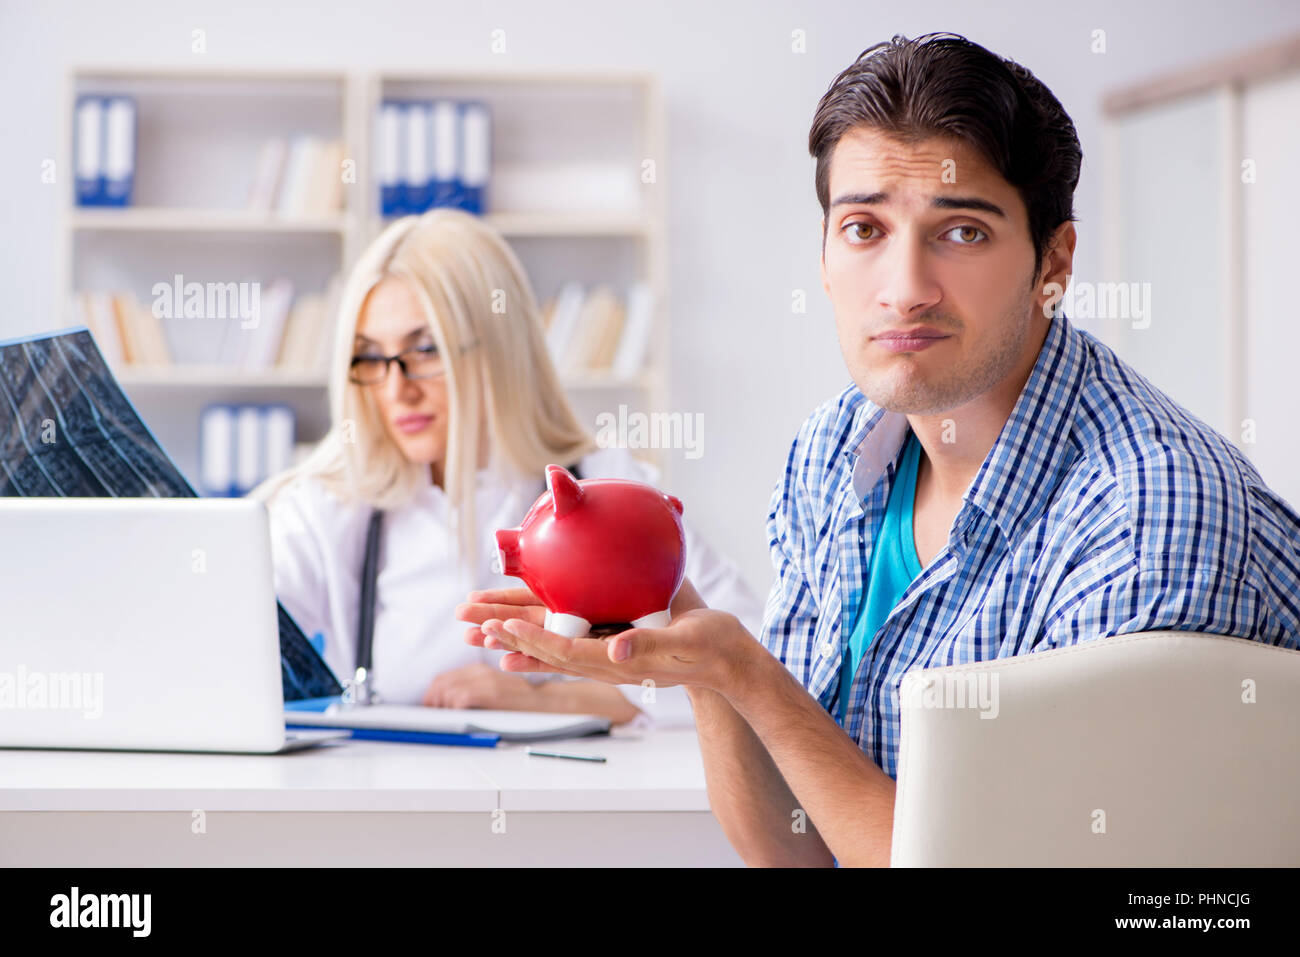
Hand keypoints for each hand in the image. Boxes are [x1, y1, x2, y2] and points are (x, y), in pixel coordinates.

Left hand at [421, 662, 539, 709]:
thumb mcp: (497, 691)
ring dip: (441, 707)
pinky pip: (460, 698)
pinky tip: (456, 718)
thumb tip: (449, 707)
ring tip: (443, 719)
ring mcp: (487, 681)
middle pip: (442, 683)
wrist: (551, 703)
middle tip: (433, 716)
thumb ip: (476, 692)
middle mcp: (481, 671)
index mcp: (481, 670)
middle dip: (433, 701)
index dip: (433, 695)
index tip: (431, 707)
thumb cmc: (526, 702)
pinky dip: (453, 709)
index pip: (445, 679)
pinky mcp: (492, 692)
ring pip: (447, 690)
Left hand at [457, 578, 706, 653]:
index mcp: (620, 661)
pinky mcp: (617, 652)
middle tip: (472, 625)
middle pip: (549, 653)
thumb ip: (650, 646)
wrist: (728, 661)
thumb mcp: (685, 641)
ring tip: (484, 633)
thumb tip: (616, 651)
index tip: (502, 625)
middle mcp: (609, 664)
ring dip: (518, 642)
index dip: (532, 639)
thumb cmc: (711, 646)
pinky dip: (543, 642)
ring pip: (555, 652)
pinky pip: (571, 648)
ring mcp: (611, 660)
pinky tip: (526, 638)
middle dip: (511, 639)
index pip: (566, 651)